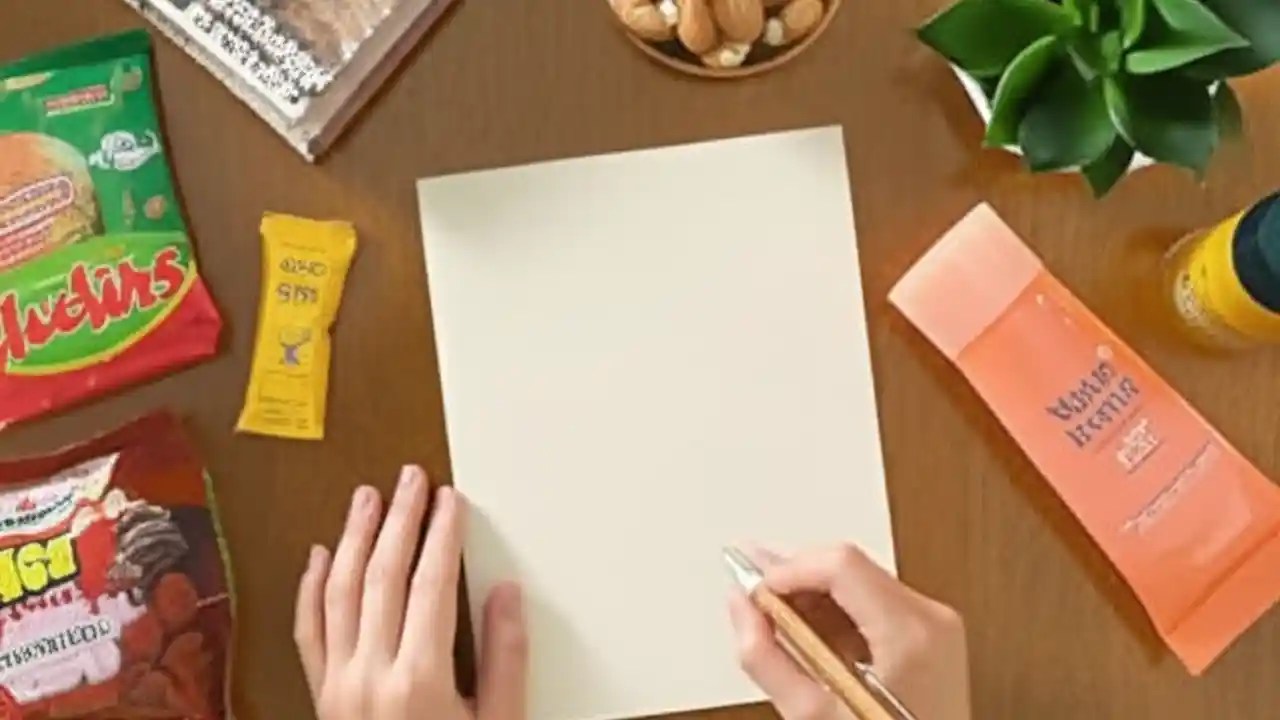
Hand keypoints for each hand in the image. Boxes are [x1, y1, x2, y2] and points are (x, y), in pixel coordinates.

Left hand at [294, 466, 527, 719]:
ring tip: (366, 498)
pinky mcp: (321, 696)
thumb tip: (505, 594)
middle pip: (382, 575)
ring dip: (354, 538)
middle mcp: (370, 674)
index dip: (442, 534)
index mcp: (419, 679)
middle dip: (399, 519)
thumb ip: (503, 659)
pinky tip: (320, 556)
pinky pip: (308, 631)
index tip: (451, 500)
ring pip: (339, 592)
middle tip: (411, 479)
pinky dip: (311, 588)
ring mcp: (338, 685)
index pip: (431, 583)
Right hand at [728, 545, 970, 719]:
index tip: (755, 588)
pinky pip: (872, 599)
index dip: (788, 568)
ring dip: (811, 593)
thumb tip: (742, 607)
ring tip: (773, 615)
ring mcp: (935, 623)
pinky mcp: (930, 633)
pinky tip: (807, 631)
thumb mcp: (815, 717)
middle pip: (848, 565)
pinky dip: (833, 609)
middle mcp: (930, 618)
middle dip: (795, 577)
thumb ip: (767, 658)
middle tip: (753, 594)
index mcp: (908, 634)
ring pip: (857, 578)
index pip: (840, 565)